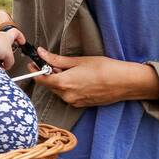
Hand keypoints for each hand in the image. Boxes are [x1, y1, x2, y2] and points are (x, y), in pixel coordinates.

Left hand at [30, 47, 158, 107]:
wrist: (125, 82)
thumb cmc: (104, 68)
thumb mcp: (79, 61)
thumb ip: (57, 59)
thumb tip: (41, 53)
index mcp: (63, 84)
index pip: (41, 79)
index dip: (35, 70)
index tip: (33, 62)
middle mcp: (67, 96)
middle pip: (49, 85)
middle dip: (49, 74)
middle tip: (55, 62)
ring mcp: (74, 102)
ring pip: (59, 91)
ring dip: (59, 81)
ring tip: (71, 69)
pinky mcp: (81, 105)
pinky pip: (68, 95)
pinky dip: (68, 87)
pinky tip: (79, 78)